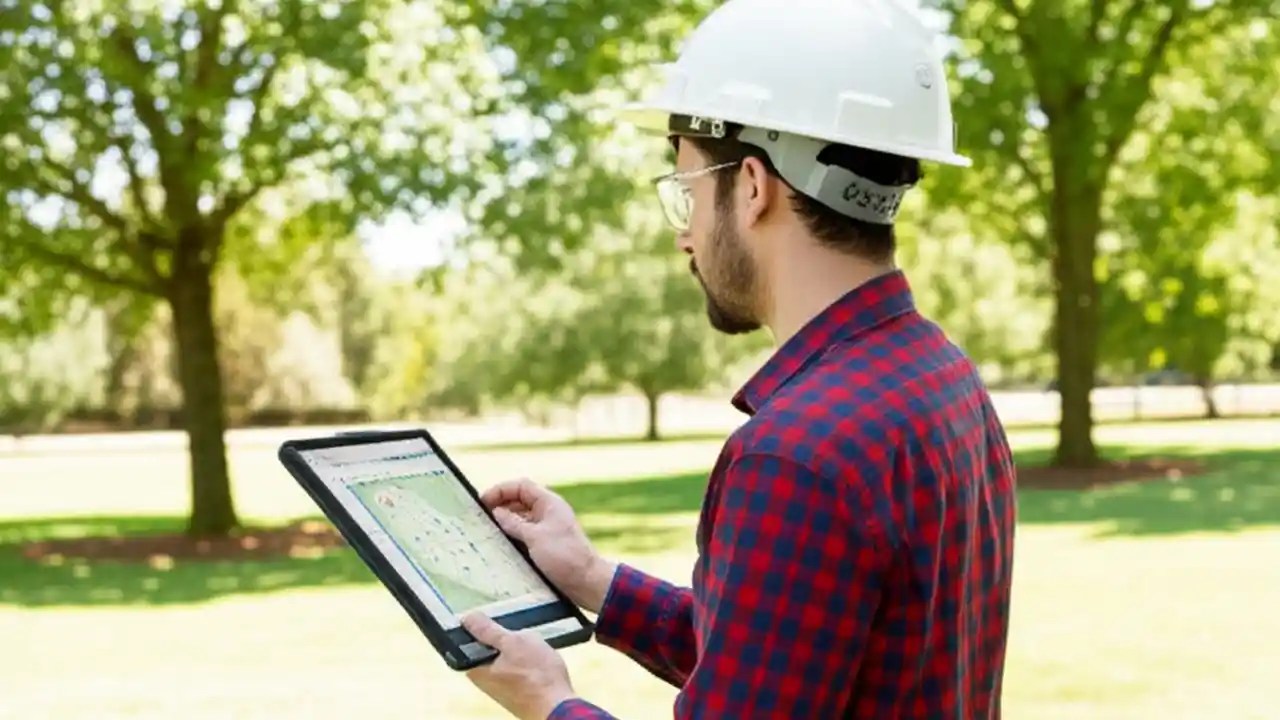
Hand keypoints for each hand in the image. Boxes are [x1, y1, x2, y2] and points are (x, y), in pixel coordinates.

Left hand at [462, 612, 576, 719]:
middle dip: (503, 637)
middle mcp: (484, 682)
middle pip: (487, 649)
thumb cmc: (537, 675)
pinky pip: (517, 669)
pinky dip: (526, 661)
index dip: (479, 626)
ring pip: (505, 658)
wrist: (558, 706)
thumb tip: (468, 618)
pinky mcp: (517, 692)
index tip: (490, 617)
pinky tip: (539, 659)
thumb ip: (488, 630)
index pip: (466, 642)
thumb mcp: (513, 642)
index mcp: (475, 669)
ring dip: (517, 649)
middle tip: (518, 630)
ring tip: (532, 644)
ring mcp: (501, 688)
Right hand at [481, 478, 616, 612]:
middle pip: (520, 500)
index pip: (521, 486)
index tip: (483, 502)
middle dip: (501, 505)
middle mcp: (548, 512)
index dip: (501, 490)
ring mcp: (547, 527)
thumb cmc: (565, 556)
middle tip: (482, 516)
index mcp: (549, 503)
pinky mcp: (546, 542)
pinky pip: (525, 532)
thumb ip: (513, 523)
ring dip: (505, 521)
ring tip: (488, 529)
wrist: (587, 581)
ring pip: (521, 517)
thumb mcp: (534, 537)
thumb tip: (496, 512)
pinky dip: (512, 534)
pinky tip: (501, 542)